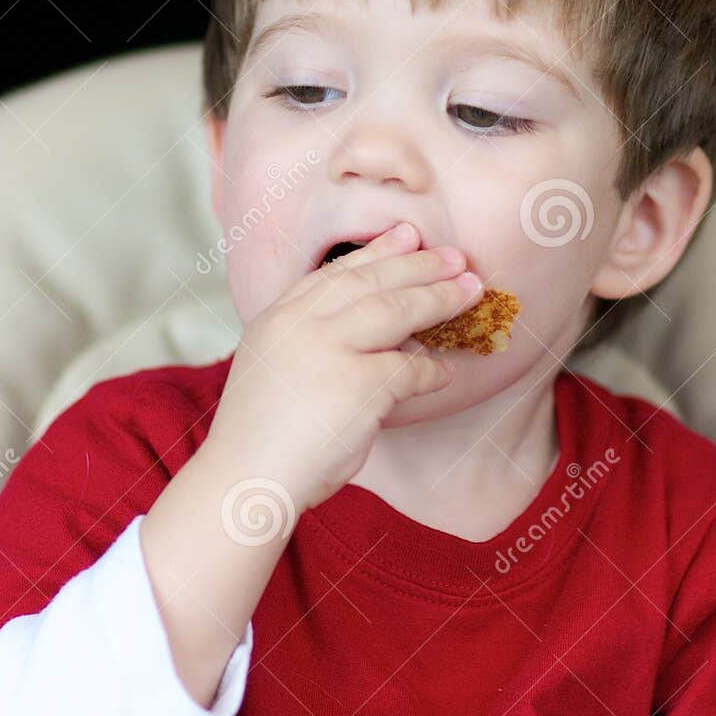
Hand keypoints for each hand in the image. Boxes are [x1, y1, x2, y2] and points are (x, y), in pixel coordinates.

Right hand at [205, 222, 480, 514]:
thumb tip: (376, 333)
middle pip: (368, 281)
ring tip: (470, 289)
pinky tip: (446, 372)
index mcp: (276, 319)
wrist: (245, 481)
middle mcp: (299, 324)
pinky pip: (409, 368)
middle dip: (417, 264)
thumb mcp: (273, 370)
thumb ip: (310, 342)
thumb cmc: (261, 440)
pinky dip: (431, 370)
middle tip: (454, 256)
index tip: (406, 235)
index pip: (333, 274)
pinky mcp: (357, 383)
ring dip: (438, 298)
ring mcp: (327, 350)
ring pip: (395, 310)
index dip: (375, 253)